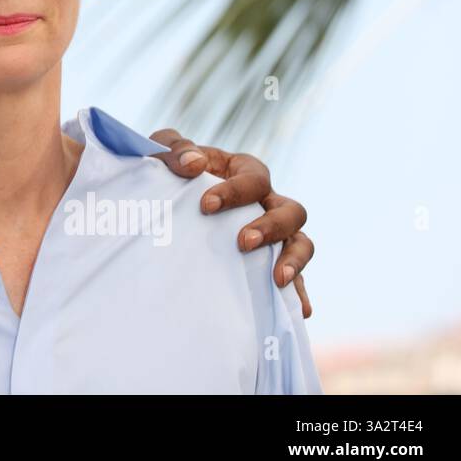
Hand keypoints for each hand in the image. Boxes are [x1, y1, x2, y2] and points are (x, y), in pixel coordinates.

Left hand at [149, 129, 313, 317]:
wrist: (159, 201)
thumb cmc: (166, 171)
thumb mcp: (164, 152)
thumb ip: (174, 149)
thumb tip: (194, 165)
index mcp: (244, 171)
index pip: (254, 178)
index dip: (236, 191)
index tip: (206, 205)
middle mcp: (265, 202)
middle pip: (291, 211)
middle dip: (271, 228)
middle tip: (242, 242)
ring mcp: (270, 232)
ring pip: (301, 242)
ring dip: (294, 260)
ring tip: (278, 279)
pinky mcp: (265, 261)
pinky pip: (293, 277)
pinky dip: (299, 293)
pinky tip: (299, 310)